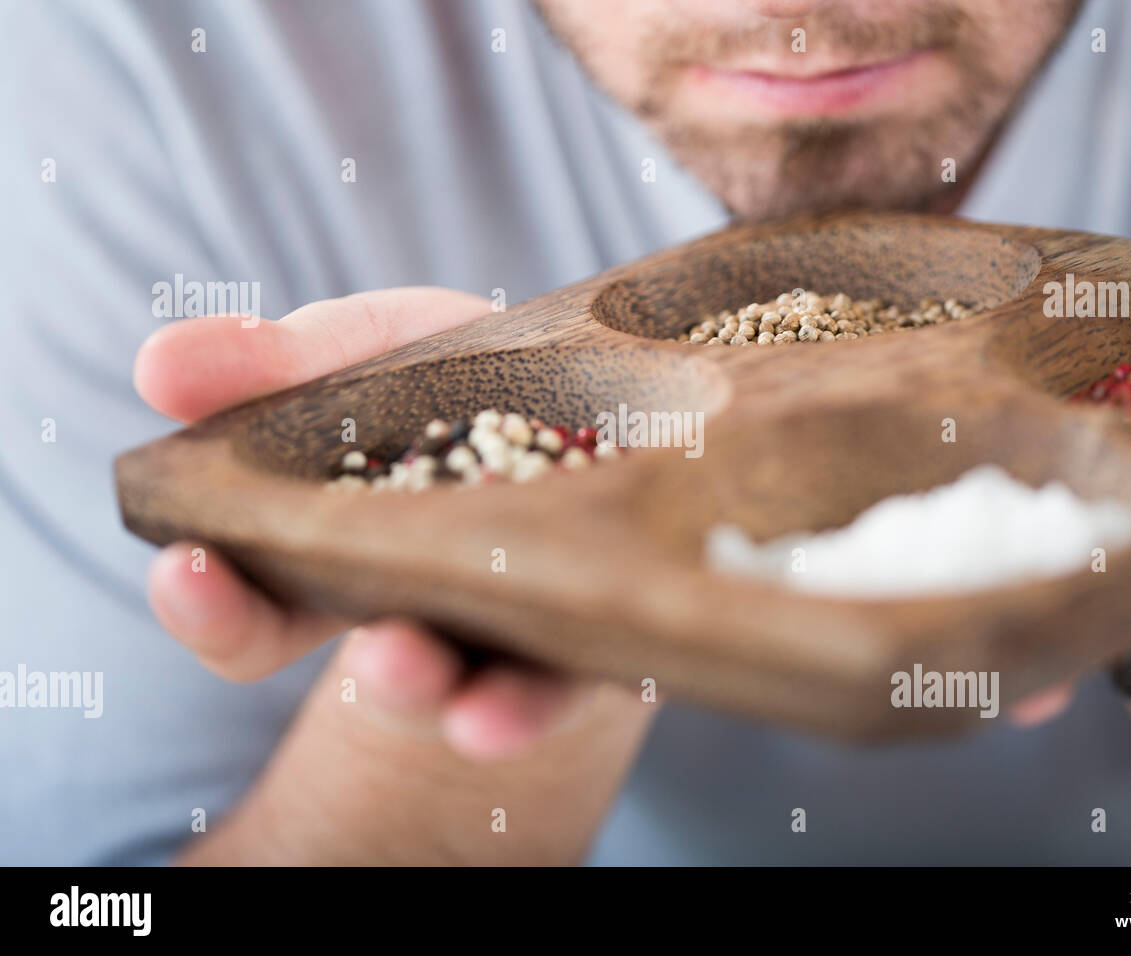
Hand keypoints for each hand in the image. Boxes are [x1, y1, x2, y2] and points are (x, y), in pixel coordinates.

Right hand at [135, 288, 652, 862]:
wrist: (579, 392)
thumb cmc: (443, 375)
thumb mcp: (357, 350)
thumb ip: (268, 365)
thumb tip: (159, 366)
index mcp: (334, 564)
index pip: (253, 616)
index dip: (213, 608)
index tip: (187, 570)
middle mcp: (420, 622)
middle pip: (380, 675)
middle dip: (377, 675)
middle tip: (384, 659)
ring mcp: (512, 634)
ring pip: (486, 692)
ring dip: (477, 702)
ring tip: (470, 703)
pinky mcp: (601, 633)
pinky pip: (588, 676)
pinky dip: (562, 685)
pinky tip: (587, 665)